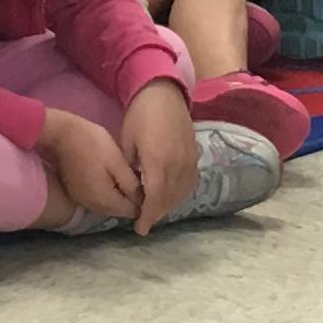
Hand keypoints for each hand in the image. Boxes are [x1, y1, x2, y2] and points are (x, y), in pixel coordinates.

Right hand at [36, 109, 137, 223]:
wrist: (61, 135)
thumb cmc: (92, 143)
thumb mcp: (117, 161)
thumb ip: (131, 184)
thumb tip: (144, 201)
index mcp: (105, 200)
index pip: (131, 211)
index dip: (143, 201)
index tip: (147, 184)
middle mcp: (93, 206)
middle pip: (120, 211)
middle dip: (131, 200)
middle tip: (137, 178)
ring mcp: (82, 201)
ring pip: (109, 206)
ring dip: (118, 196)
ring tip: (125, 176)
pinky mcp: (76, 193)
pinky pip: (97, 200)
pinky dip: (106, 193)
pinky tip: (109, 177)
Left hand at [119, 82, 198, 234]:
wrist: (163, 94)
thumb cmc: (139, 115)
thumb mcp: (127, 142)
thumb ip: (129, 169)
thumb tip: (129, 190)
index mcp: (158, 162)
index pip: (154, 199)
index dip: (148, 216)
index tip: (140, 229)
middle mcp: (177, 165)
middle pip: (169, 199)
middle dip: (157, 213)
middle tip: (144, 221)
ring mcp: (189, 160)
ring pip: (182, 193)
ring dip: (169, 205)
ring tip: (155, 210)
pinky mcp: (195, 155)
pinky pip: (190, 182)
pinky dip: (181, 193)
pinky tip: (170, 195)